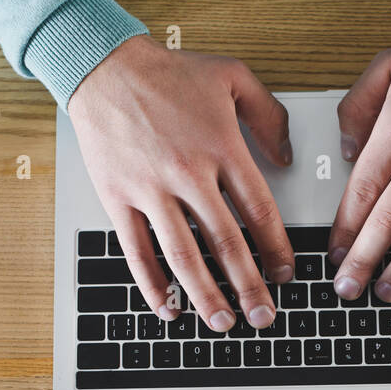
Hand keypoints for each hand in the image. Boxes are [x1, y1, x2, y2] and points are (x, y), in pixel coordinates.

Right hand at [69, 35, 293, 330]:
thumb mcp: (231, 77)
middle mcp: (189, 174)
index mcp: (222, 148)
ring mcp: (151, 190)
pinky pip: (137, 252)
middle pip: (227, 244)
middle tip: (264, 317)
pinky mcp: (119, 199)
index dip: (276, 250)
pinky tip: (169, 308)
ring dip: (206, 296)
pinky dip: (153, 285)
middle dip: (249, 287)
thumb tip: (287, 156)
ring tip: (223, 323)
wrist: (103, 66)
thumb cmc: (166, 73)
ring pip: (184, 256)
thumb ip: (268, 115)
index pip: (259, 212)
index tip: (285, 274)